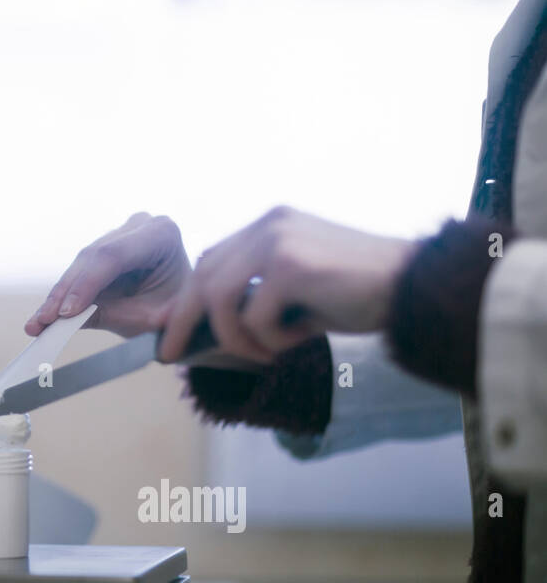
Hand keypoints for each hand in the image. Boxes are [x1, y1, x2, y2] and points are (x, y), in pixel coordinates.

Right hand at [26, 213, 190, 337]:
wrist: (191, 312)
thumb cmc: (178, 314)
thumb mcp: (149, 319)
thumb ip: (112, 316)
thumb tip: (67, 320)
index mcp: (161, 234)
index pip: (113, 256)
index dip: (85, 284)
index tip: (65, 314)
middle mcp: (138, 226)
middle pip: (91, 259)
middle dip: (65, 294)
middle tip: (43, 322)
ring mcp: (119, 235)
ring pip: (79, 266)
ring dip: (56, 299)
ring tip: (36, 325)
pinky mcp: (103, 251)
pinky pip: (77, 274)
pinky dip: (60, 299)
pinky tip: (40, 320)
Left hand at [155, 206, 418, 363]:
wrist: (417, 290)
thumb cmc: (360, 296)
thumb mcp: (297, 292)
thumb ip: (255, 296)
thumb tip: (204, 329)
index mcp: (268, 226)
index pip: (209, 263)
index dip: (184, 301)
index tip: (166, 333)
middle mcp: (267, 225)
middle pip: (202, 278)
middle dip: (182, 322)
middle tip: (170, 356)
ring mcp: (278, 240)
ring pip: (220, 300)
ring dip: (237, 339)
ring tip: (268, 353)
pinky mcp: (290, 264)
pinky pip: (254, 316)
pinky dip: (271, 341)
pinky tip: (302, 337)